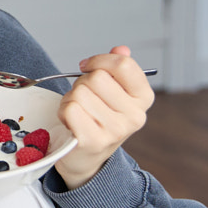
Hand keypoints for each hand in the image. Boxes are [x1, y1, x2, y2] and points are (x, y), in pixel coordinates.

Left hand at [54, 46, 154, 189]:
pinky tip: (71, 121)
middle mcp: (134, 116)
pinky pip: (70, 108)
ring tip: (78, 111)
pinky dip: (64, 111)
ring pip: (80, 92)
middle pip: (97, 77)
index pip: (124, 64)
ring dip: (71, 98)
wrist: (88, 157)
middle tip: (84, 97)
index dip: (100, 60)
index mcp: (144, 98)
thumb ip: (118, 69)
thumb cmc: (99, 118)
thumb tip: (121, 49)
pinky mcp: (93, 141)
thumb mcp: (115, 92)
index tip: (88, 66)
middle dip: (82, 82)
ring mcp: (115, 130)